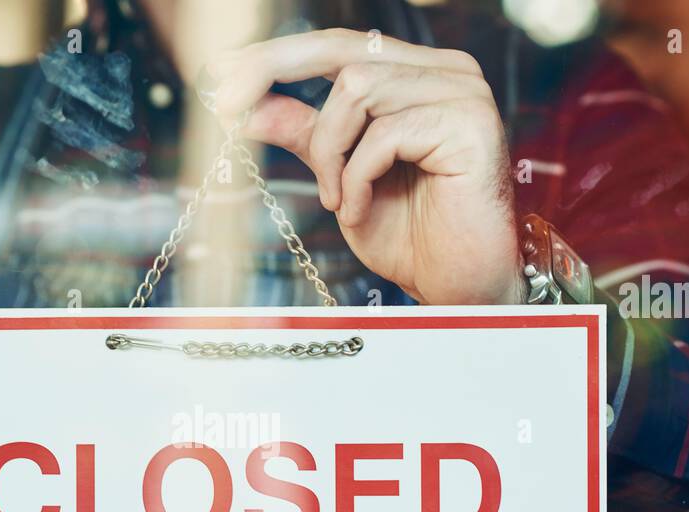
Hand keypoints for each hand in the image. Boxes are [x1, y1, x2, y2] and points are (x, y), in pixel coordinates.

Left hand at [206, 28, 524, 305]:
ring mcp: (461, 92)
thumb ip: (307, 136)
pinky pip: (382, 132)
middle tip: (227, 104)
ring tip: (335, 198)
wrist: (458, 287)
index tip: (220, 71)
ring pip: (356, 87)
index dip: (277, 55)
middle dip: (275, 71)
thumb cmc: (413, 238)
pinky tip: (358, 209)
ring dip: (330, 151)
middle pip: (342, 48)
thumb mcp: (341, 180)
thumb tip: (249, 105)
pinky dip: (356, 175)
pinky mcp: (468, 122)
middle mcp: (444, 72)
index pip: (338, 46)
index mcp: (417, 76)